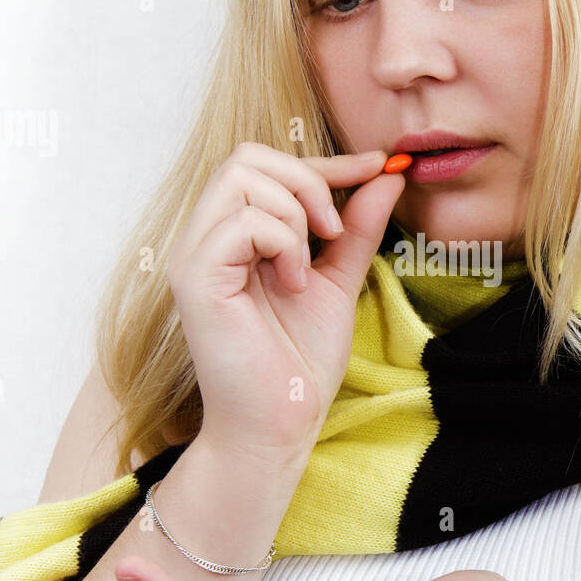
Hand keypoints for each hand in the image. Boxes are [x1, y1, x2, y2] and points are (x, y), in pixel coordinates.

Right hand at [166, 142, 404, 471]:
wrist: (279, 424)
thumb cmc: (299, 362)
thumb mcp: (338, 280)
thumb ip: (356, 228)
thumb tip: (386, 175)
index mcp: (232, 235)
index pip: (267, 165)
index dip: (326, 161)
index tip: (378, 166)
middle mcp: (204, 238)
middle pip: (247, 156)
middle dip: (308, 180)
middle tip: (333, 232)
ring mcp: (194, 255)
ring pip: (243, 177)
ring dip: (295, 214)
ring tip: (306, 268)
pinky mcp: (195, 279)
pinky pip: (243, 222)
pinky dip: (283, 243)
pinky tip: (293, 284)